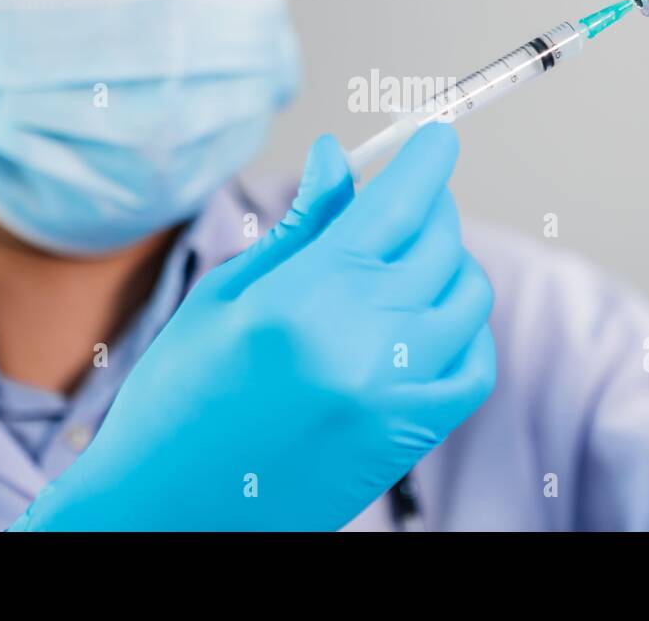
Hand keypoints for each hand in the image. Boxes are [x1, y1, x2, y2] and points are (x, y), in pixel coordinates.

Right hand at [10, 123, 495, 529]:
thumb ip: (300, 224)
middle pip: (439, 240)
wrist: (174, 512)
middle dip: (429, 204)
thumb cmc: (178, 397)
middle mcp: (363, 342)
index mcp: (306, 297)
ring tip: (405, 263)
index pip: (397, 203)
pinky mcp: (411, 435)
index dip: (427, 158)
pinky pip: (474, 363)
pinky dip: (464, 329)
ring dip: (447, 262)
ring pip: (466, 295)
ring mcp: (396, 393)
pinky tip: (427, 321)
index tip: (438, 136)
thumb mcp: (224, 296)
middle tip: (403, 198)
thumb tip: (339, 156)